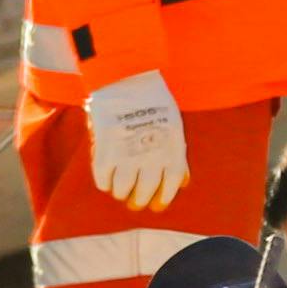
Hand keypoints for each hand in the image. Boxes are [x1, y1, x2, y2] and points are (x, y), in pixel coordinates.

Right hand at [81, 69, 187, 210]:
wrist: (129, 82)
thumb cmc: (155, 104)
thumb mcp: (175, 127)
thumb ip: (177, 155)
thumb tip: (183, 183)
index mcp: (172, 149)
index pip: (170, 185)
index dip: (163, 198)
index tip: (157, 206)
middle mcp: (152, 156)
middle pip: (145, 192)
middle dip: (140, 201)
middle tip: (135, 201)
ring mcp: (127, 156)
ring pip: (123, 191)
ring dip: (121, 193)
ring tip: (121, 188)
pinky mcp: (105, 152)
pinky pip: (103, 180)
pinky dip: (105, 183)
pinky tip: (107, 178)